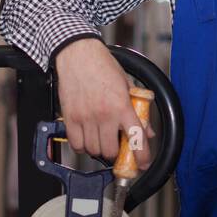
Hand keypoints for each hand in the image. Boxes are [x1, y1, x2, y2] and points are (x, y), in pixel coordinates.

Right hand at [53, 38, 153, 168]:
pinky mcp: (70, 117)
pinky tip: (87, 138)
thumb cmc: (102, 65)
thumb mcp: (127, 85)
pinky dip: (82, 146)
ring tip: (102, 140)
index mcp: (121, 105)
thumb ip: (137, 109)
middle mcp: (103, 114)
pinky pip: (76, 144)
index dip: (141, 156)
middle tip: (117, 147)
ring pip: (93, 150)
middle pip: (110, 150)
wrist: (78, 53)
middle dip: (116, 153)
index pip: (135, 138)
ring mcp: (85, 117)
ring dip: (99, 150)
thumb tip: (147, 130)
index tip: (143, 163)